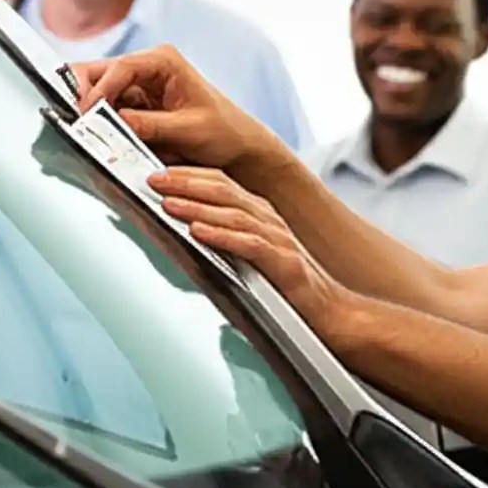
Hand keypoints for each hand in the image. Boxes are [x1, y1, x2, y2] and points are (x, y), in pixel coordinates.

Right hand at [70, 44, 282, 170]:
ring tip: (83, 133)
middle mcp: (147, 67)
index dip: (99, 89)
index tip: (85, 113)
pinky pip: (107, 110)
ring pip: (98, 92)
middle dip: (84, 95)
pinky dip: (99, 122)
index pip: (121, 67)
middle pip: (100, 72)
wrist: (237, 146)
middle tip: (74, 121)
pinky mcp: (134, 105)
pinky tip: (96, 137)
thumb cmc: (223, 131)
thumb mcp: (188, 129)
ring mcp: (138, 85)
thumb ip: (151, 125)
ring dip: (89, 112)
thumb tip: (116, 120)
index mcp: (163, 61)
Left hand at [148, 165, 358, 341]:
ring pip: (234, 214)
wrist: (333, 313)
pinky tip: (198, 232)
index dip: (190, 175)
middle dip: (187, 183)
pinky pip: (249, 245)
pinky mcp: (284, 264)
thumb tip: (189, 230)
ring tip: (169, 203)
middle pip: (225, 191)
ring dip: (198, 207)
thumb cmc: (291, 289)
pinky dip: (221, 237)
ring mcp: (279, 241)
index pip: (222, 184)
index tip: (158, 174)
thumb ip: (229, 240)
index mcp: (262, 215)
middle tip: (153, 179)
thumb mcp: (256, 257)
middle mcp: (270, 221)